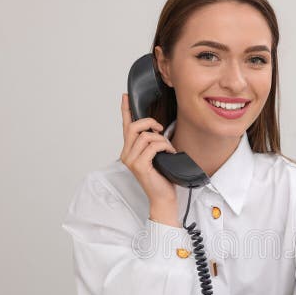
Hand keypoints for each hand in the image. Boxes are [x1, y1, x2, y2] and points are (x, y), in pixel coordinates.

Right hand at [120, 93, 177, 207]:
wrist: (163, 197)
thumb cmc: (162, 178)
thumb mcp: (157, 156)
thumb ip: (152, 143)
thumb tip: (157, 128)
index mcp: (129, 151)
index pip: (125, 127)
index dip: (126, 110)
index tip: (125, 97)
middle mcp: (126, 155)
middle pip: (134, 127)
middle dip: (149, 123)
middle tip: (161, 128)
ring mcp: (131, 161)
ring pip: (145, 136)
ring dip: (161, 140)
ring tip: (169, 149)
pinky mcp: (139, 166)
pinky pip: (152, 146)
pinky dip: (164, 147)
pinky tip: (170, 153)